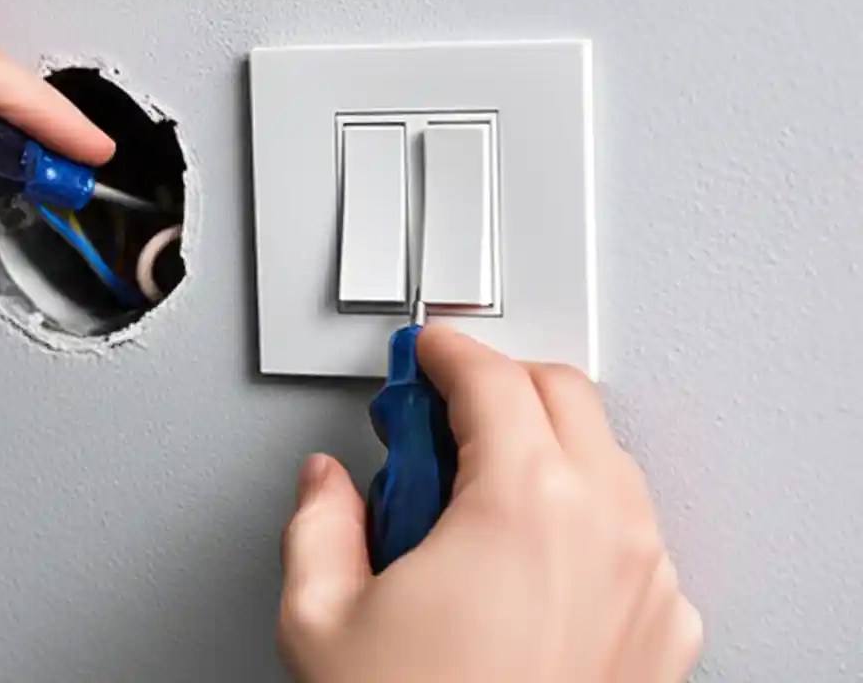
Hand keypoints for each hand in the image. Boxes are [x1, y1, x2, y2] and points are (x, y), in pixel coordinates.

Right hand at [279, 327, 701, 682]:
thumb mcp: (321, 618)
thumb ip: (317, 522)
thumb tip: (327, 485)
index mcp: (523, 504)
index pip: (489, 378)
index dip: (444, 351)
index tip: (423, 353)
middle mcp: (604, 529)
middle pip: (562, 395)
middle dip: (497, 384)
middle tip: (436, 417)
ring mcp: (646, 580)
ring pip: (605, 459)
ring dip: (541, 447)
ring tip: (469, 494)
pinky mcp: (664, 630)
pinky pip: (632, 532)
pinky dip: (581, 514)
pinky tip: (523, 554)